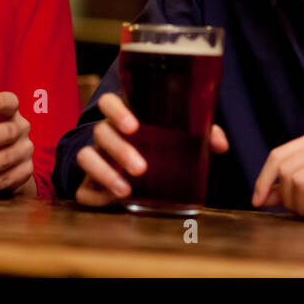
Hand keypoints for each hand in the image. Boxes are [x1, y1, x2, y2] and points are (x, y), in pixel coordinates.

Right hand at [75, 92, 228, 206]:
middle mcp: (105, 134)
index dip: (117, 111)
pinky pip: (82, 189)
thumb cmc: (158, 144)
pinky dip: (95, 195)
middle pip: (101, 132)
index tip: (134, 126)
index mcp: (124, 117)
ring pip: (86, 157)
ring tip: (126, 191)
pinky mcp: (88, 183)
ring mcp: (94, 157)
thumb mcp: (178, 136)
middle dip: (119, 150)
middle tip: (141, 168)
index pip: (109, 102)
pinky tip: (111, 200)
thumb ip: (200, 134)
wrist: (131, 170)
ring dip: (104, 173)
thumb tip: (220, 145)